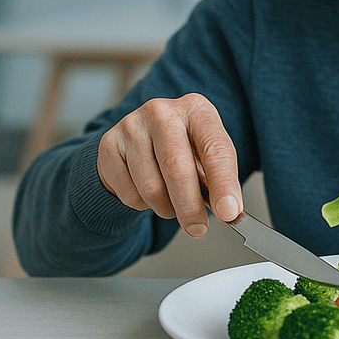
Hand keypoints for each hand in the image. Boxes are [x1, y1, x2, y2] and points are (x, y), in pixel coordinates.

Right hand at [97, 93, 242, 237]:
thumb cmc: (183, 148)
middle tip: (198, 229)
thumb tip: (229, 211)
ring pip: (150, 187)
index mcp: (197, 110)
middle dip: (190, 207)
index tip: (229, 212)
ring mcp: (132, 126)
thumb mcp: (206, 155)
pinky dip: (142, 204)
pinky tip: (146, 189)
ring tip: (172, 202)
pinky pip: (128, 193)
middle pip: (177, 167)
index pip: (215, 149)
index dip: (224, 183)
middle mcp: (162, 112)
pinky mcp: (109, 145)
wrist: (141, 139)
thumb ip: (218, 180)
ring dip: (165, 208)